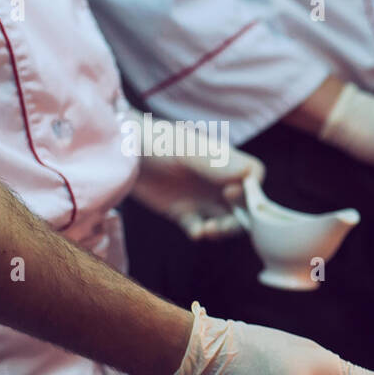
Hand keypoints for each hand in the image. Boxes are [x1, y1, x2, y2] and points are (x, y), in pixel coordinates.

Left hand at [128, 113, 265, 239]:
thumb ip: (219, 162)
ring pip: (225, 221)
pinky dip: (200, 233)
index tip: (230, 193)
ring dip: (222, 230)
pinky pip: (199, 228)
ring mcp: (200, 197)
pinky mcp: (181, 212)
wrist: (119, 151)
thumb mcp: (189, 148)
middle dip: (240, 220)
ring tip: (207, 231)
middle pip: (244, 206)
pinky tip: (194, 231)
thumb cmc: (156, 141)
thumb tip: (250, 178)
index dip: (251, 192)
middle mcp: (216, 182)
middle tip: (221, 225)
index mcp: (225, 163)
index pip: (253, 179)